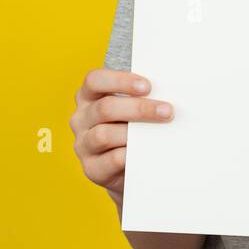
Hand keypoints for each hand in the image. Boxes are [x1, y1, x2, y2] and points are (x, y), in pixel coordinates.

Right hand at [70, 68, 173, 201]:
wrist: (128, 166)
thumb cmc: (133, 127)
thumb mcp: (131, 108)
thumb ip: (141, 97)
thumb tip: (167, 90)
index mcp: (88, 96)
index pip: (94, 81)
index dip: (120, 81)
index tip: (147, 86)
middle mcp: (81, 119)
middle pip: (105, 108)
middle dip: (139, 109)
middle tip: (167, 111)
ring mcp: (83, 144)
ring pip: (104, 135)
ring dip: (135, 133)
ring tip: (159, 132)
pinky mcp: (92, 168)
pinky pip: (111, 160)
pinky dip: (130, 154)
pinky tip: (146, 151)